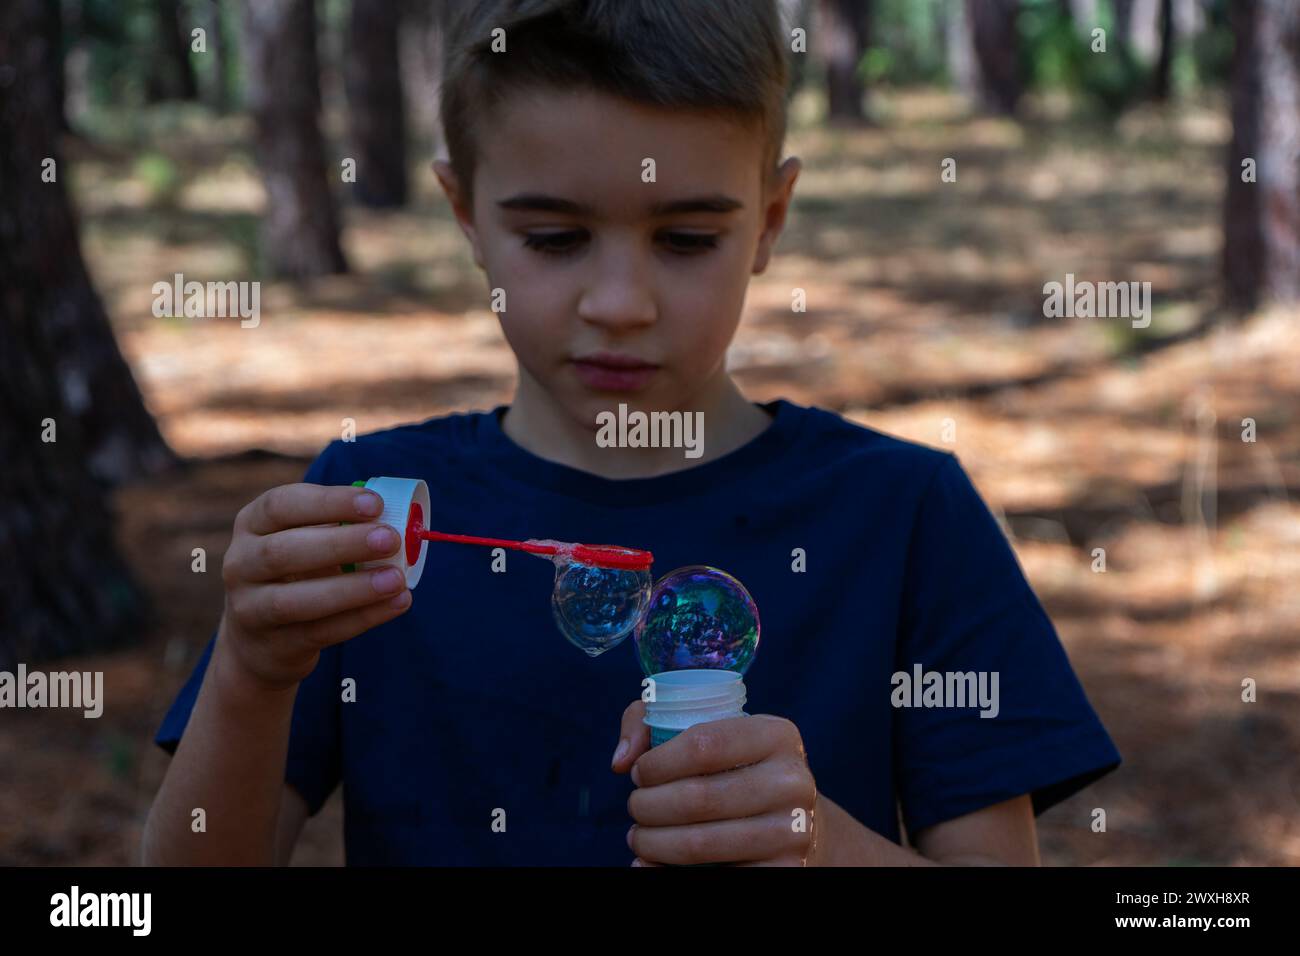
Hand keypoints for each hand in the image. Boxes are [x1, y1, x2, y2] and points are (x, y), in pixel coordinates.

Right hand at [217, 483, 412, 691]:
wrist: (259, 641)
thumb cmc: (296, 573)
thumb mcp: (303, 540)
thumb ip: (338, 526)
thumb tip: (398, 516)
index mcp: (252, 524)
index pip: (281, 505)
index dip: (329, 502)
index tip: (375, 504)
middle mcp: (240, 564)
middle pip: (283, 552)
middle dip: (341, 544)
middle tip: (390, 539)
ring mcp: (251, 609)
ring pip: (296, 600)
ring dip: (352, 588)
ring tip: (396, 579)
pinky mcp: (275, 645)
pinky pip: (321, 632)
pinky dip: (363, 618)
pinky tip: (397, 603)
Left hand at [612, 700, 819, 865]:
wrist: (796, 822)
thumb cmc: (737, 768)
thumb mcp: (710, 731)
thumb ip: (651, 722)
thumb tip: (621, 760)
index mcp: (776, 735)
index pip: (703, 745)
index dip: (657, 763)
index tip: (639, 773)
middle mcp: (792, 782)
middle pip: (697, 798)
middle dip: (648, 806)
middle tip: (635, 808)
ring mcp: (793, 831)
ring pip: (700, 843)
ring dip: (653, 842)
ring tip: (639, 836)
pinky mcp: (786, 870)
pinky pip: (714, 877)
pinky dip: (667, 873)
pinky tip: (651, 864)